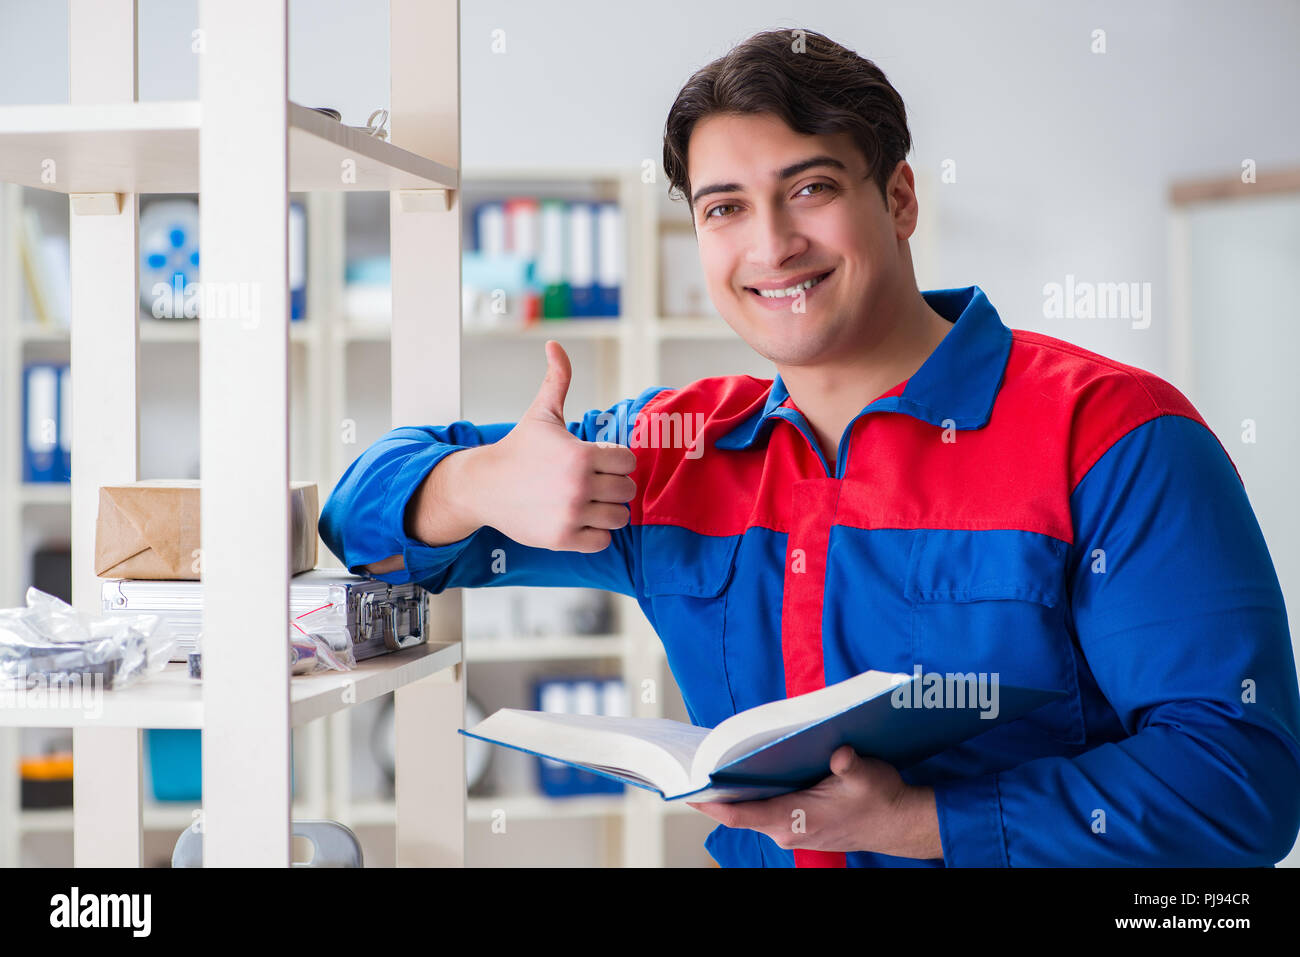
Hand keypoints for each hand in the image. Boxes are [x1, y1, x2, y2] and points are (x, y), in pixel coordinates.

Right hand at [411, 340, 637, 551]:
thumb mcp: (541, 414)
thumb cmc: (518, 449)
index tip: (597, 460)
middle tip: (593, 481)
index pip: (627, 461)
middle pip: (627, 490)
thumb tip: (555, 345)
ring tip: (589, 500)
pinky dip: (596, 532)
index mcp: (580, 455)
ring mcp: (572, 514)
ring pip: (619, 517)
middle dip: (613, 484)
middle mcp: (579, 486)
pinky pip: (602, 540)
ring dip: (608, 509)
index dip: (615, 460)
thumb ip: (557, 380)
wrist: (483, 486)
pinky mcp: (564, 538)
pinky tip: (580, 519)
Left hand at [686, 746, 942, 859]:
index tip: (688, 791)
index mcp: (796, 820)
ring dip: (734, 792)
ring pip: (751, 811)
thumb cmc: (882, 800)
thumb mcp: (866, 775)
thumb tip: (839, 753)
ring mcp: (791, 830)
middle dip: (716, 792)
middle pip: (740, 812)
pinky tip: (746, 773)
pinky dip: (752, 795)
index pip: (742, 815)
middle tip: (692, 765)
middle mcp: (787, 830)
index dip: (712, 804)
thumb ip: (849, 765)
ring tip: (712, 765)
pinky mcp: (798, 825)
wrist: (900, 822)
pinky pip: (764, 810)